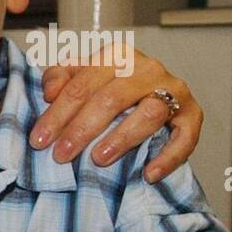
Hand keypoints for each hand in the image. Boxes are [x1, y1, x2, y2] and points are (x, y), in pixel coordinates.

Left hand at [32, 45, 202, 183]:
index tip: (39, 139)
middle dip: (82, 129)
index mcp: (116, 56)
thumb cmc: (105, 87)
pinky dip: (169, 156)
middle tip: (62, 155)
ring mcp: (173, 89)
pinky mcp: (192, 113)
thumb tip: (50, 91)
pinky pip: (185, 135)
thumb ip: (60, 77)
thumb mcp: (78, 76)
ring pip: (149, 112)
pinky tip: (149, 174)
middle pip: (111, 98)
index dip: (57, 114)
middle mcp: (147, 68)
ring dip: (122, 138)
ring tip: (99, 159)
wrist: (148, 91)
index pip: (81, 85)